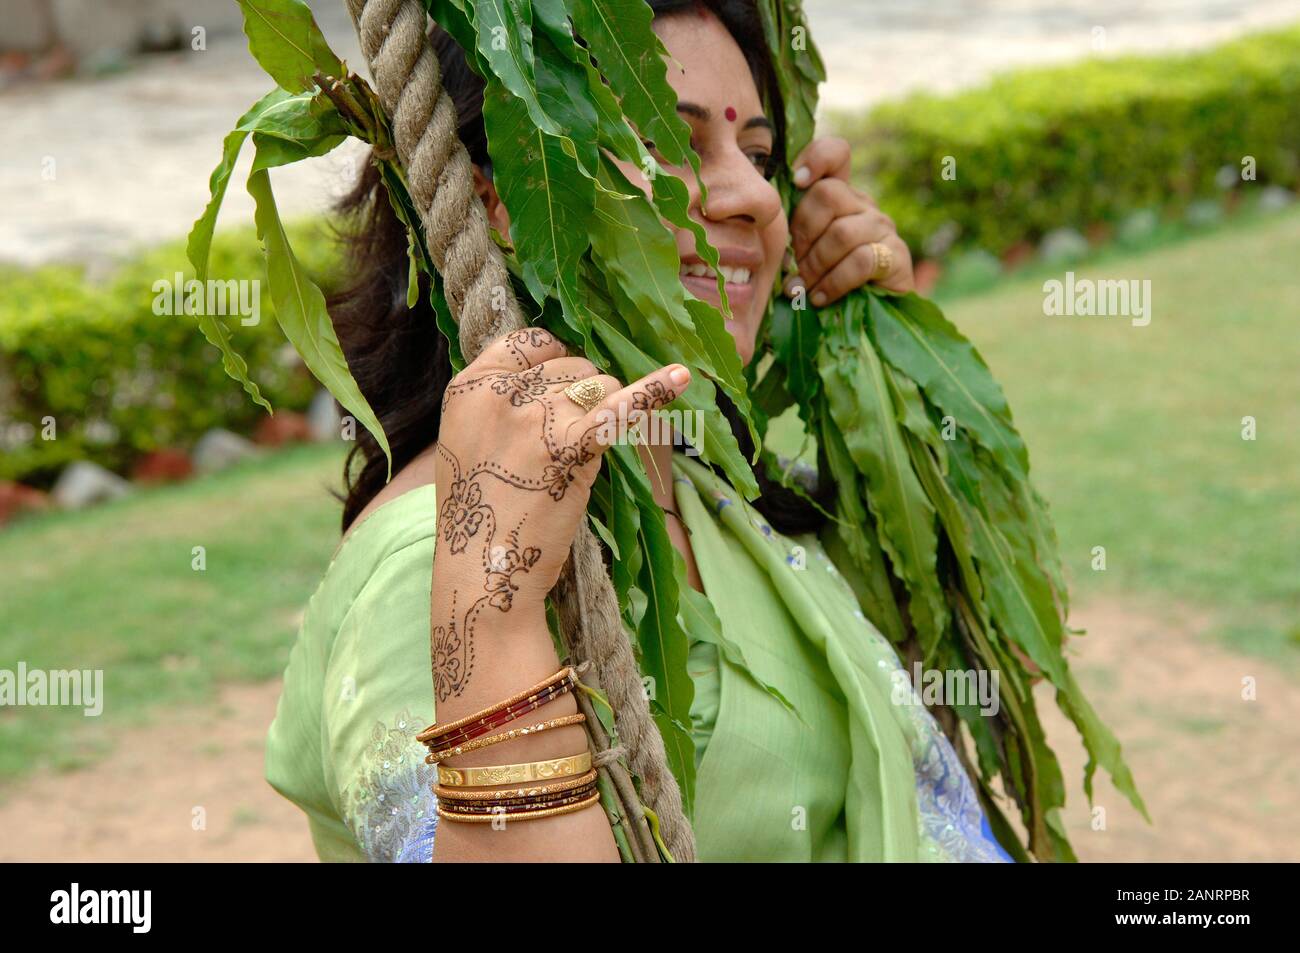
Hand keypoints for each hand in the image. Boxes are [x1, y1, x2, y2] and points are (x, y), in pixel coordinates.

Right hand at [429, 327, 688, 703]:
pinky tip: (680, 378)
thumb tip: (559, 377)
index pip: (528, 342)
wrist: (483, 573)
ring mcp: (531, 417)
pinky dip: (653, 392)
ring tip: (578, 458)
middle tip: (565, 446)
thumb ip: (503, 402)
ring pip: (598, 384)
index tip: (564, 381)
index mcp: (468, 388)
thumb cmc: (482, 514)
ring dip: (605, 413)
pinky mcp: (566, 448)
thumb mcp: (470, 442)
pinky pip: (617, 410)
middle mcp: (498, 393)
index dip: (554, 359)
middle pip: (571, 365)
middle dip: (583, 395)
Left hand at [786, 136, 914, 303]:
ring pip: (842, 232)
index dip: (817, 158)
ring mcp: (882, 228)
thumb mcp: (803, 254)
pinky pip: (860, 261)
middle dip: (802, 233)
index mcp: (839, 196)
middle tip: (791, 265)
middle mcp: (863, 204)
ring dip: (814, 265)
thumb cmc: (826, 281)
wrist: (873, 313)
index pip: (837, 154)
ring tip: (801, 288)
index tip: (797, 181)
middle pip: (828, 194)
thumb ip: (790, 237)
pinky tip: (819, 297)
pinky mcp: (896, 256)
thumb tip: (765, 237)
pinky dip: (833, 283)